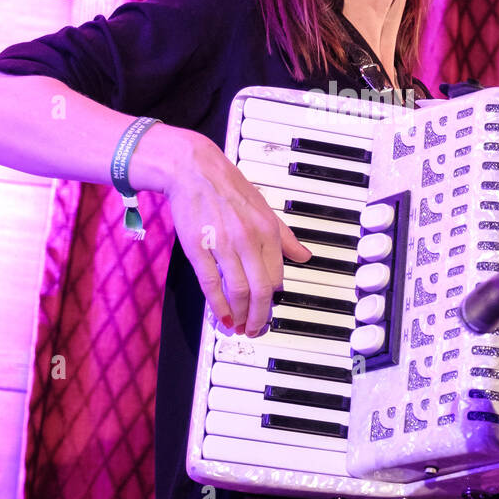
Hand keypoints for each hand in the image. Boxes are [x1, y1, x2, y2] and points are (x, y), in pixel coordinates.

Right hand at [164, 133, 311, 335]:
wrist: (193, 169)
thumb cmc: (227, 187)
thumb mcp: (263, 208)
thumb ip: (284, 236)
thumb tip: (304, 256)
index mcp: (267, 230)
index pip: (276, 277)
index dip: (271, 300)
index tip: (266, 310)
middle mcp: (248, 239)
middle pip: (261, 290)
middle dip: (259, 317)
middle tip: (255, 330)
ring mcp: (223, 245)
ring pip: (238, 291)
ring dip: (240, 316)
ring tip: (238, 327)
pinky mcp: (198, 248)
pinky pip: (212, 284)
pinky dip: (218, 305)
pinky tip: (222, 317)